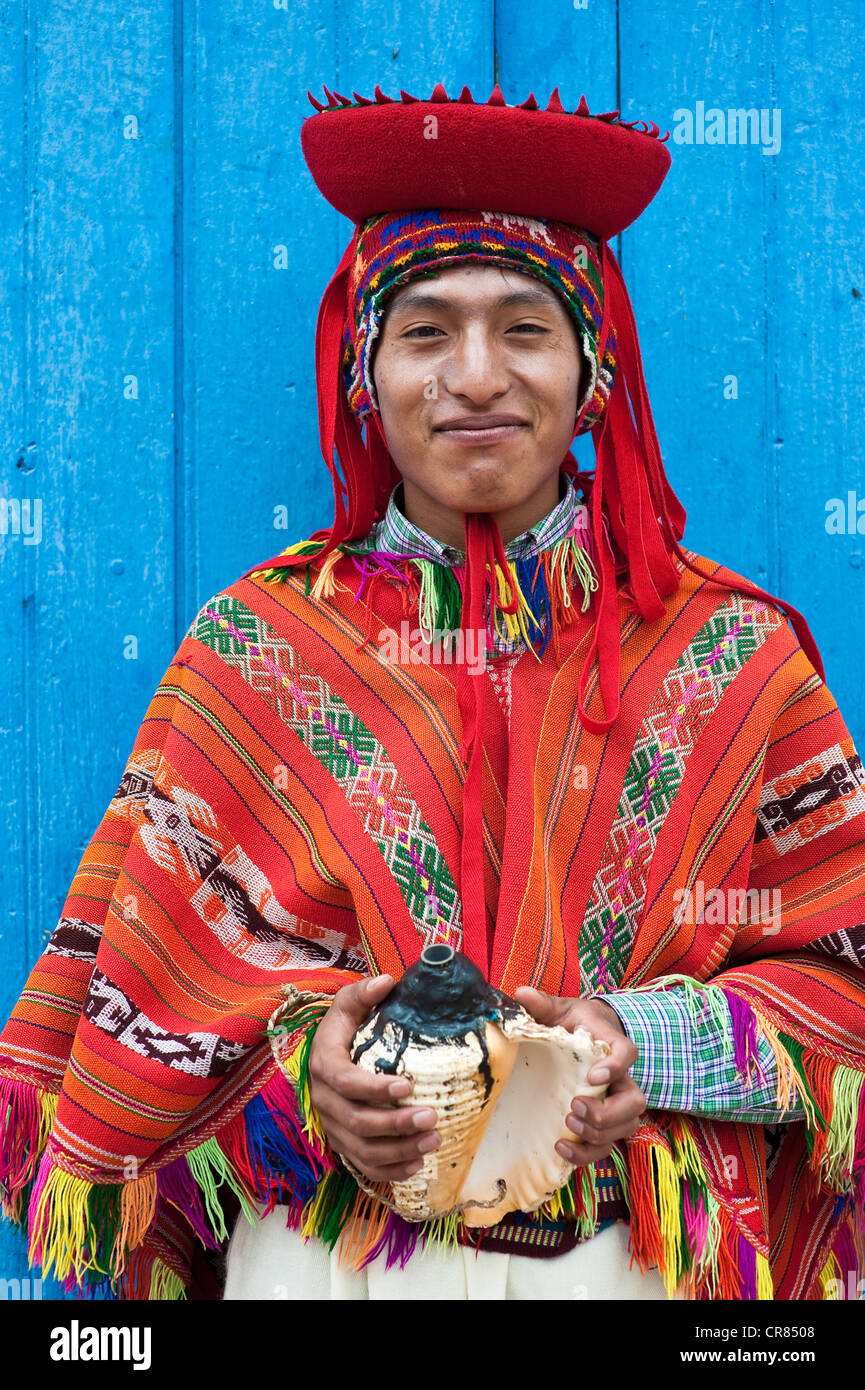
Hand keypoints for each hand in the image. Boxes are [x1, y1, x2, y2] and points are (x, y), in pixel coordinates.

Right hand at [307, 974, 440, 1182]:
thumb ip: (363, 993)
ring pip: (362, 1149)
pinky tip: (417, 1165)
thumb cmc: (344, 1027)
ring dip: (399, 1151)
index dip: (374, 1088)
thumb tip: (386, 981)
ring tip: (433, 1140)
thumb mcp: (347, 1004)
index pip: (345, 1081)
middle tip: (432, 1117)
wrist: (326, 1054)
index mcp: (324, 1064)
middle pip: (357, 1121)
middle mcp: (323, 1099)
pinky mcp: (342, 1142)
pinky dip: (390, 1171)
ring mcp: (332, 1125)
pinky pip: (363, 1166)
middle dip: (396, 1124)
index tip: (407, 1085)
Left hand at [514, 987, 646, 1168]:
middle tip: (575, 1106)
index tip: (594, 1076)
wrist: (585, 1036)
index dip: (616, 1067)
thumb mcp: (559, 1010)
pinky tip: (561, 1148)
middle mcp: (621, 1078)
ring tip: (568, 1126)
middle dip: (607, 1112)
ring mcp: (615, 1103)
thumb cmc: (574, 1022)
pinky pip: (607, 1146)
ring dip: (598, 1133)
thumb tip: (521, 993)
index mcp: (611, 1044)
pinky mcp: (603, 1123)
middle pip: (634, 1102)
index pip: (627, 1054)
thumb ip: (542, 1004)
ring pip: (626, 1127)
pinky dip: (588, 1155)